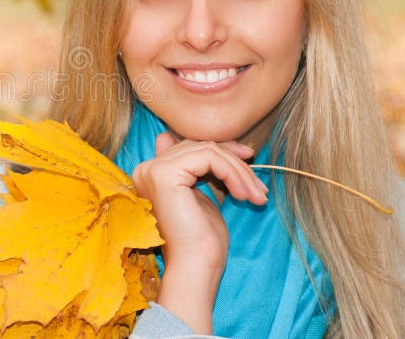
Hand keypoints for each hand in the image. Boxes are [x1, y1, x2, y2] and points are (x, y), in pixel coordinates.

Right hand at [131, 133, 267, 332]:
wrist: (195, 268)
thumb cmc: (201, 242)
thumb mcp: (199, 196)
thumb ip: (193, 169)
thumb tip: (175, 137)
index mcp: (151, 174)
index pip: (189, 148)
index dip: (221, 150)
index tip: (249, 159)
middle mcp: (146, 169)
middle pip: (198, 146)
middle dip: (234, 161)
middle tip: (259, 186)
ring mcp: (153, 170)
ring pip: (206, 150)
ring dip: (238, 171)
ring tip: (256, 195)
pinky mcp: (165, 174)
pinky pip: (208, 157)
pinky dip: (232, 173)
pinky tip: (243, 195)